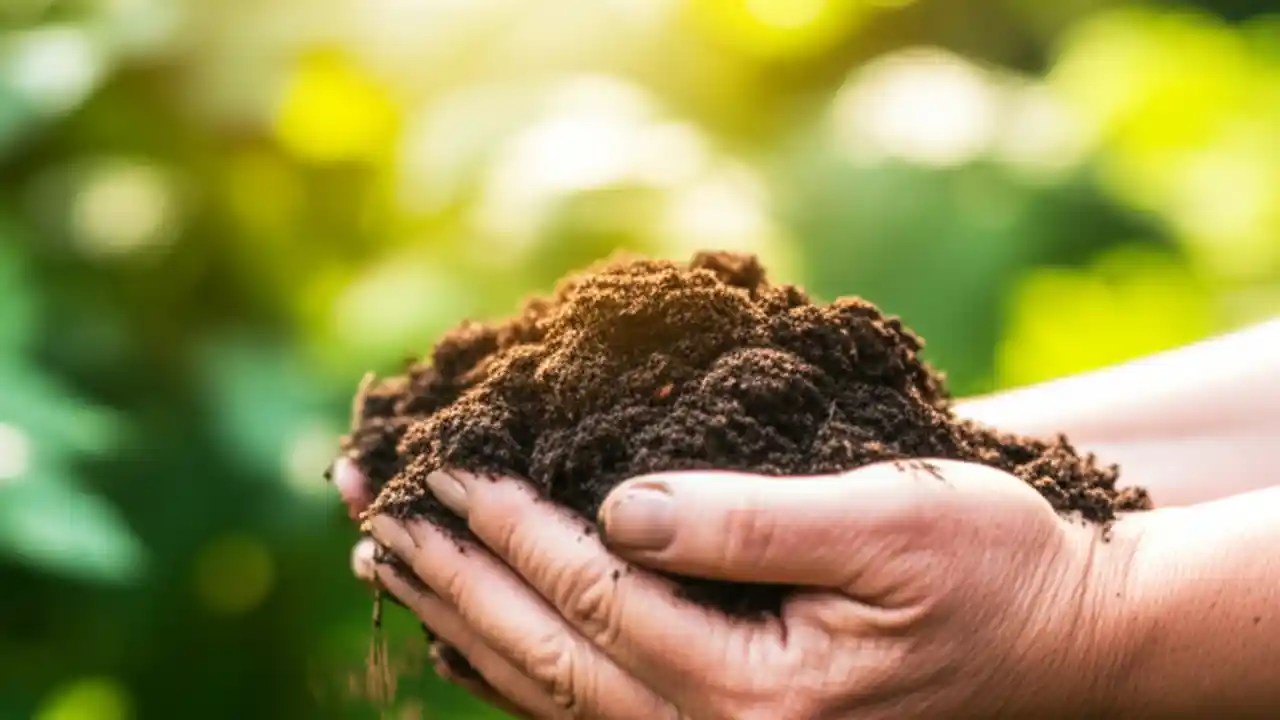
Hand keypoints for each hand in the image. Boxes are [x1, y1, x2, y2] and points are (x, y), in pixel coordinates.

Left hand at [347, 459, 1139, 718]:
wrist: (1063, 642)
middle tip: (366, 508)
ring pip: (548, 687)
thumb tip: (617, 507)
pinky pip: (588, 705)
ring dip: (459, 618)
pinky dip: (512, 663)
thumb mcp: (885, 526)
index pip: (589, 592)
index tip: (438, 463)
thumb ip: (747, 523)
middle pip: (541, 650)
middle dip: (446, 575)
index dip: (505, 525)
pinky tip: (466, 630)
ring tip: (386, 562)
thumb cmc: (990, 571)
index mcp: (752, 690)